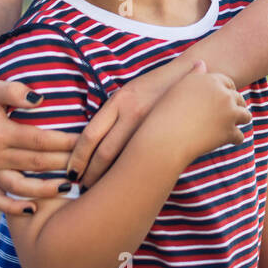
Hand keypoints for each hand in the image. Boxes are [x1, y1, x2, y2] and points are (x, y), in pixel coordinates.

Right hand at [0, 82, 78, 214]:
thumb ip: (15, 91)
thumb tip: (40, 100)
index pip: (39, 140)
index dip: (65, 142)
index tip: (86, 141)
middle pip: (36, 163)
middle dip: (64, 164)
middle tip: (87, 164)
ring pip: (20, 186)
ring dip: (46, 189)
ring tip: (69, 187)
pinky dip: (13, 208)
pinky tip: (33, 208)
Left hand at [66, 56, 191, 187]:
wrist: (195, 74)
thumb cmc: (158, 85)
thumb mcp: (130, 91)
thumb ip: (112, 114)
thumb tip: (88, 143)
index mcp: (120, 100)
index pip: (90, 136)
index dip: (78, 159)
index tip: (72, 174)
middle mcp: (134, 112)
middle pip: (105, 153)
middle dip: (92, 174)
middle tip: (83, 189)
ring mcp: (153, 124)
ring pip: (125, 160)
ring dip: (110, 178)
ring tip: (102, 193)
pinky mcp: (169, 133)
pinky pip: (147, 159)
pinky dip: (134, 174)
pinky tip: (129, 185)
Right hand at [146, 61, 251, 162]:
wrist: (166, 136)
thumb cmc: (167, 111)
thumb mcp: (178, 87)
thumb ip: (194, 75)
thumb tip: (201, 62)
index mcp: (212, 81)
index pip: (228, 83)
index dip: (227, 91)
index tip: (223, 99)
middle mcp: (223, 94)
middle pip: (239, 98)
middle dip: (235, 106)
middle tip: (230, 114)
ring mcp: (229, 113)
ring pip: (245, 115)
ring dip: (240, 120)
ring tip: (232, 126)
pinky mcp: (229, 132)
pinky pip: (239, 136)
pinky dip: (235, 139)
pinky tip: (229, 140)